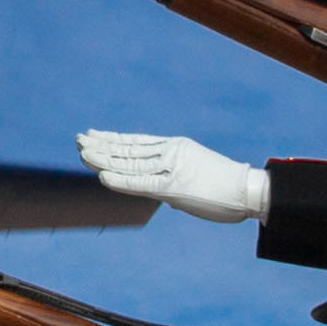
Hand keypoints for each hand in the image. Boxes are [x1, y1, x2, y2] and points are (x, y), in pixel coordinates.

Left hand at [76, 131, 266, 222]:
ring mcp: (172, 167)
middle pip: (129, 148)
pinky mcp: (175, 185)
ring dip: (105, 158)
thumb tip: (155, 186)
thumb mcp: (194, 170)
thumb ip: (172, 174)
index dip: (113, 139)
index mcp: (175, 146)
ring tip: (83, 153)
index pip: (137, 142)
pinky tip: (103, 176)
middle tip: (79, 140)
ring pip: (131, 162)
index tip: (93, 135)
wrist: (248, 190)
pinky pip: (142, 183)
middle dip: (102, 145)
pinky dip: (121, 181)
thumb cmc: (224, 185)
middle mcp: (170, 151)